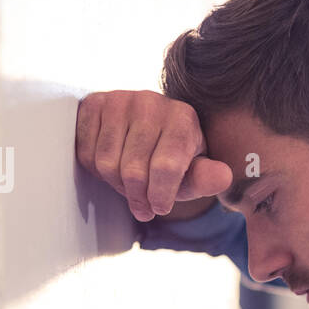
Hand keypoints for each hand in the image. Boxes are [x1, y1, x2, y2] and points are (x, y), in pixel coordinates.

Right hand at [75, 90, 231, 221]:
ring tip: (129, 182)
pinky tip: (112, 164)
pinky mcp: (93, 103)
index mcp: (182, 117)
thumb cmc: (173, 157)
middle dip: (137, 196)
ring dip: (116, 184)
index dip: (160, 196)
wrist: (146, 129)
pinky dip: (95, 169)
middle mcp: (151, 102)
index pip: (167, 167)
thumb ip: (206, 178)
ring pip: (107, 164)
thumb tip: (223, 177)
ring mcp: (120, 99)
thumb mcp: (193, 172)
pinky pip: (86, 152)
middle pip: (134, 171)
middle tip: (143, 202)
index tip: (159, 209)